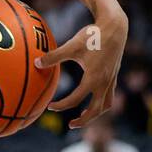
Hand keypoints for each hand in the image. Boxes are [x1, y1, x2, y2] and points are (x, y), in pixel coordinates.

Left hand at [39, 10, 127, 127]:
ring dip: (95, 113)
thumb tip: (36, 63)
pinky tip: (92, 98)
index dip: (61, 105)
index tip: (50, 107)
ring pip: (106, 104)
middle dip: (83, 120)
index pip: (76, 99)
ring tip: (83, 115)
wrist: (115, 27)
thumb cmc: (92, 36)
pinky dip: (101, 102)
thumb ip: (54, 56)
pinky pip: (110, 95)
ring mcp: (111, 79)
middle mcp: (104, 82)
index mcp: (93, 78)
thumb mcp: (71, 46)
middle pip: (96, 110)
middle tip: (70, 125)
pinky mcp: (114, 75)